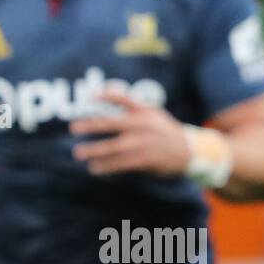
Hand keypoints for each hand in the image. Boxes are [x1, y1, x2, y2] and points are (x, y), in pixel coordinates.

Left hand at [70, 90, 189, 177]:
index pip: (124, 99)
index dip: (108, 95)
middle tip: (73, 128)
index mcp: (145, 111)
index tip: (90, 96)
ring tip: (79, 153)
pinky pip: (123, 163)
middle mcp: (144, 125)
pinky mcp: (147, 159)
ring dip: (96, 150)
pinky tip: (95, 168)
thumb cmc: (164, 132)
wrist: (190, 150)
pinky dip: (107, 166)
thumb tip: (105, 105)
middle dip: (92, 125)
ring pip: (116, 146)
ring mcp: (146, 142)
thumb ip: (132, 111)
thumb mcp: (152, 115)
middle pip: (114, 123)